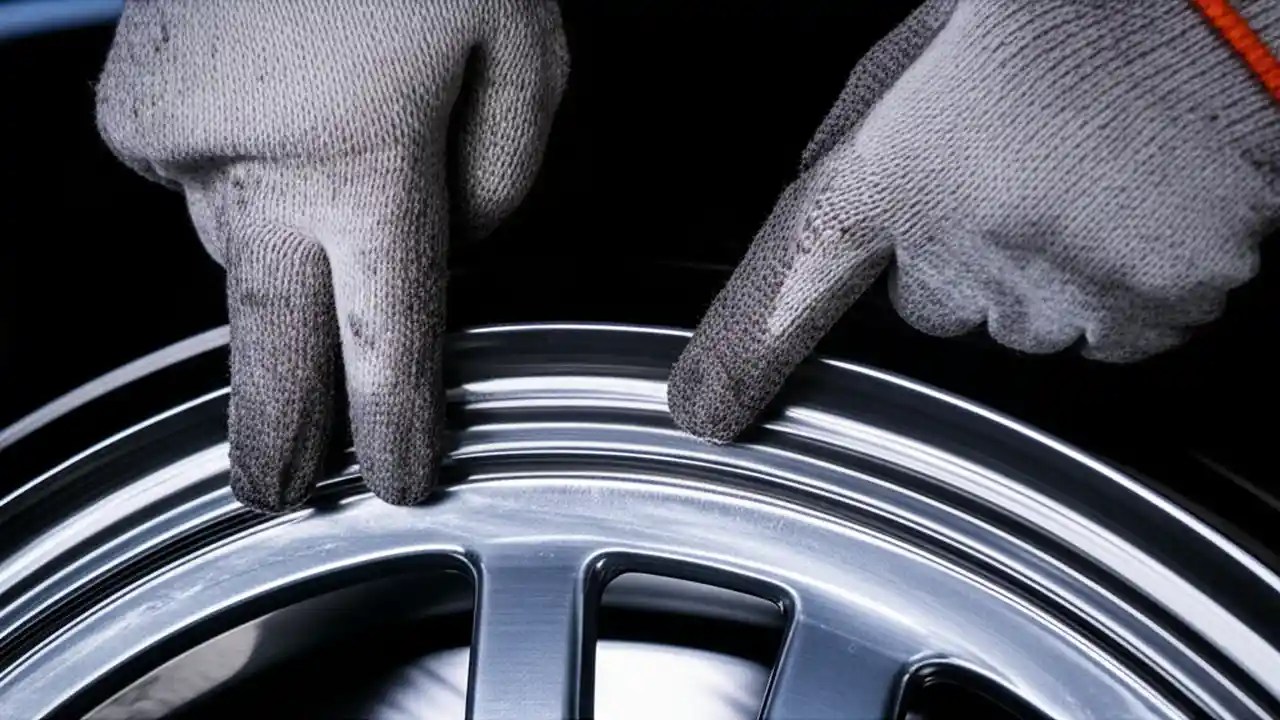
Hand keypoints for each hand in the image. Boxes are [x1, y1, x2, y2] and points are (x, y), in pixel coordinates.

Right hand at [96, 0, 568, 510]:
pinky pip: (200, 185)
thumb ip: (497, 181)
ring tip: (321, 212)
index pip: (388, 339)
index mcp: (360, 164)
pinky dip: (245, 183)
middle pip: (266, 342)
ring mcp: (177, 139)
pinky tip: (281, 130)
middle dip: (276, 426)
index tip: (400, 477)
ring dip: (281, 264)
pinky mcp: (136, 106)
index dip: (396, 423)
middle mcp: (252, 171)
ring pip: (236, 253)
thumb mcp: (523, 53)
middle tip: (272, 490)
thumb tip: (452, 243)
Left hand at [669, 0, 1279, 442]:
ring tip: (1088, 177)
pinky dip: (1119, 287)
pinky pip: (1110, 334)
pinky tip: (1138, 207)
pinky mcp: (1158, 305)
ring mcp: (1070, 283)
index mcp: (903, 164)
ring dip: (1039, 272)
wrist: (1232, 1)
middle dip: (958, 259)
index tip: (704, 410)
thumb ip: (867, 134)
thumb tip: (831, 203)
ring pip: (1020, 325)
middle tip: (1015, 174)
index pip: (793, 284)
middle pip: (932, 308)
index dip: (741, 357)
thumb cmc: (1077, 9)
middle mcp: (975, 241)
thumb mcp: (933, 45)